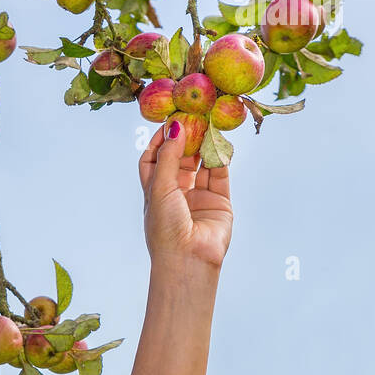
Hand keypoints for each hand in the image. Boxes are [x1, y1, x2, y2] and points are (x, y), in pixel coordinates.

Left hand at [139, 123, 233, 272]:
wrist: (188, 260)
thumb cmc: (165, 228)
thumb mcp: (160, 187)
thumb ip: (168, 156)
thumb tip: (174, 126)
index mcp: (155, 193)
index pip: (154, 159)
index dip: (160, 140)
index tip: (169, 120)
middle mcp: (176, 194)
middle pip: (179, 158)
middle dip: (185, 138)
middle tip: (192, 115)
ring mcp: (198, 198)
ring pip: (201, 164)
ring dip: (204, 145)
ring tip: (207, 123)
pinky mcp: (219, 202)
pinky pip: (220, 175)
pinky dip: (220, 158)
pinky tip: (220, 142)